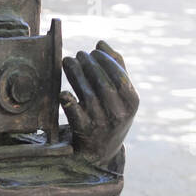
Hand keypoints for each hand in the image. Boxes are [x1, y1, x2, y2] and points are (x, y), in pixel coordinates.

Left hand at [60, 40, 138, 166]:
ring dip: (76, 74)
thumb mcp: (121, 95)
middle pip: (102, 83)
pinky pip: (75, 113)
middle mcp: (119, 114)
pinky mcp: (84, 131)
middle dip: (89, 65)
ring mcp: (102, 123)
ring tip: (68, 61)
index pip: (119, 76)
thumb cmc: (112, 115)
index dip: (105, 61)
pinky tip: (63, 91)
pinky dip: (69, 101)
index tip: (93, 51)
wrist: (101, 152)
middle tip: (78, 54)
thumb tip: (101, 43)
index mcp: (132, 102)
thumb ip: (116, 68)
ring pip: (87, 94)